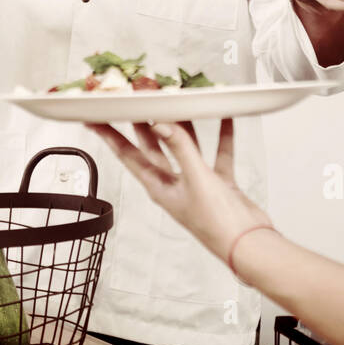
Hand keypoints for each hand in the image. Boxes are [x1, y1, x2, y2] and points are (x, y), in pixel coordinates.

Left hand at [84, 118, 271, 262]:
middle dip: (143, 124)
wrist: (249, 244)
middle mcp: (173, 184)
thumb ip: (180, 148)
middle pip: (152, 147)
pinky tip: (224, 118)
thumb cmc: (217, 225)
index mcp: (158, 187)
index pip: (127, 155)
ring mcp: (195, 183)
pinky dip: (220, 136)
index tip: (94, 119)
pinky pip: (216, 153)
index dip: (109, 136)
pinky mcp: (217, 182)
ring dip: (183, 126)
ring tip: (179, 101)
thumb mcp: (196, 180)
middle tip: (136, 100)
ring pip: (184, 147)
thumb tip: (160, 123)